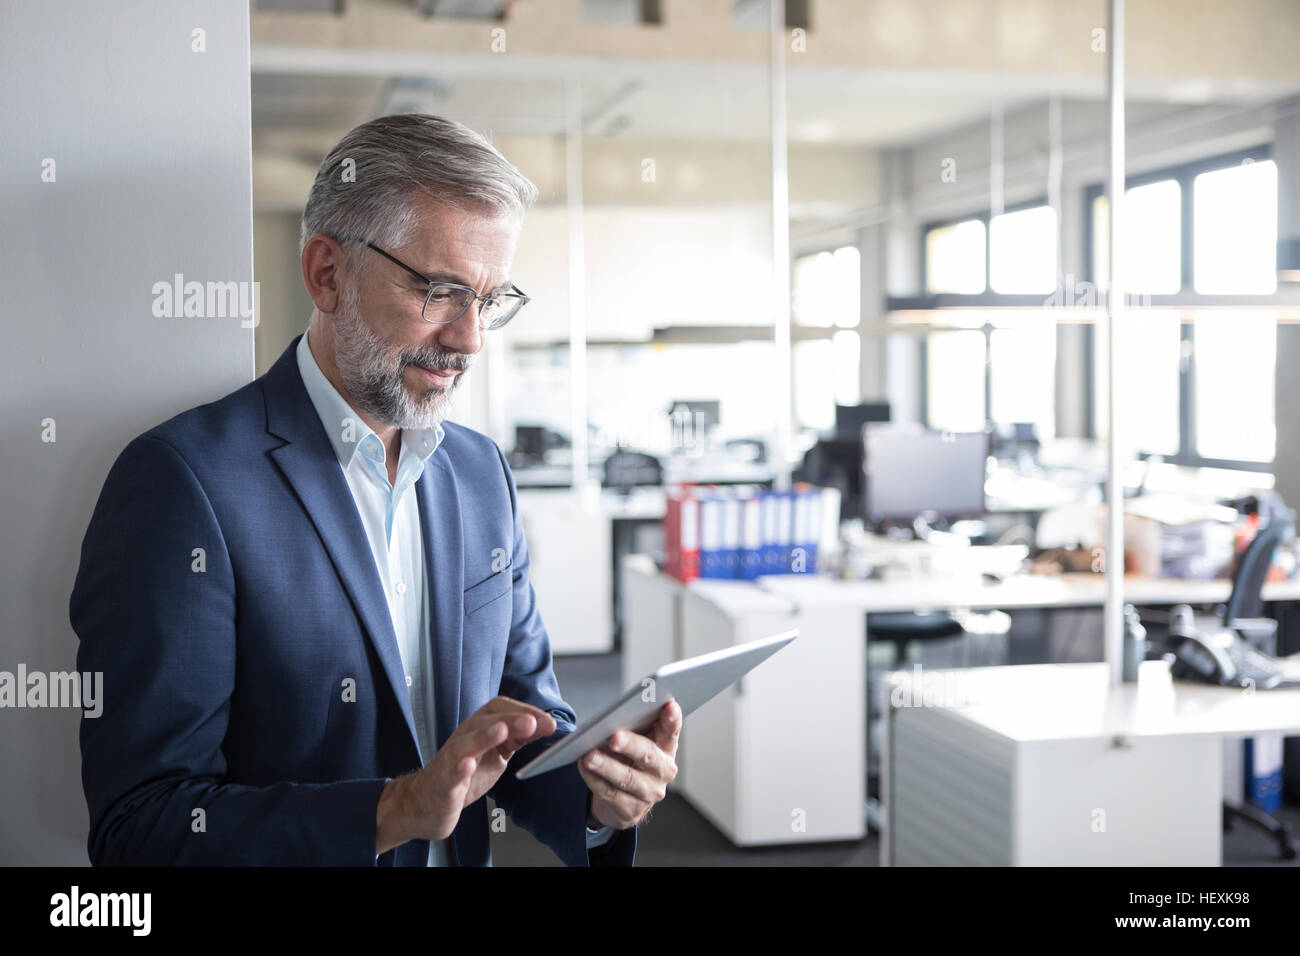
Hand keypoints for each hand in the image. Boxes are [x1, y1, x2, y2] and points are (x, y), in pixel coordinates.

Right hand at [376, 696, 556, 852]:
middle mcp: (465, 738)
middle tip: (533, 723)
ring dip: (485, 735)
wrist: (426, 804)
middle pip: (486, 721)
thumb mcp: (497, 755)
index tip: (548, 722)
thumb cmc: (463, 776)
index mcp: (480, 729)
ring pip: (466, 742)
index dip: (524, 711)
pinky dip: (459, 766)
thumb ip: (518, 739)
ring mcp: (452, 759)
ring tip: (502, 731)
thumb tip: (545, 724)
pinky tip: (469, 765)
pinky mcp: (443, 782)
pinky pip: (450, 772)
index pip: (501, 709)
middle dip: (512, 720)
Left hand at [580, 699, 680, 830]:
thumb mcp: (635, 742)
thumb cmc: (629, 760)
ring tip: (589, 755)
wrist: (624, 801)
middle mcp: (662, 772)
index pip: (671, 732)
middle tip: (614, 737)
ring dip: (606, 766)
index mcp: (666, 748)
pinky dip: (594, 779)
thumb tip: (611, 717)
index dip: (672, 720)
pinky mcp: (630, 810)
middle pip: (648, 756)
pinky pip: (609, 793)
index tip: (669, 705)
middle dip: (631, 745)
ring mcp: (648, 793)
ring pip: (627, 778)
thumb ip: (631, 729)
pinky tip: (583, 767)